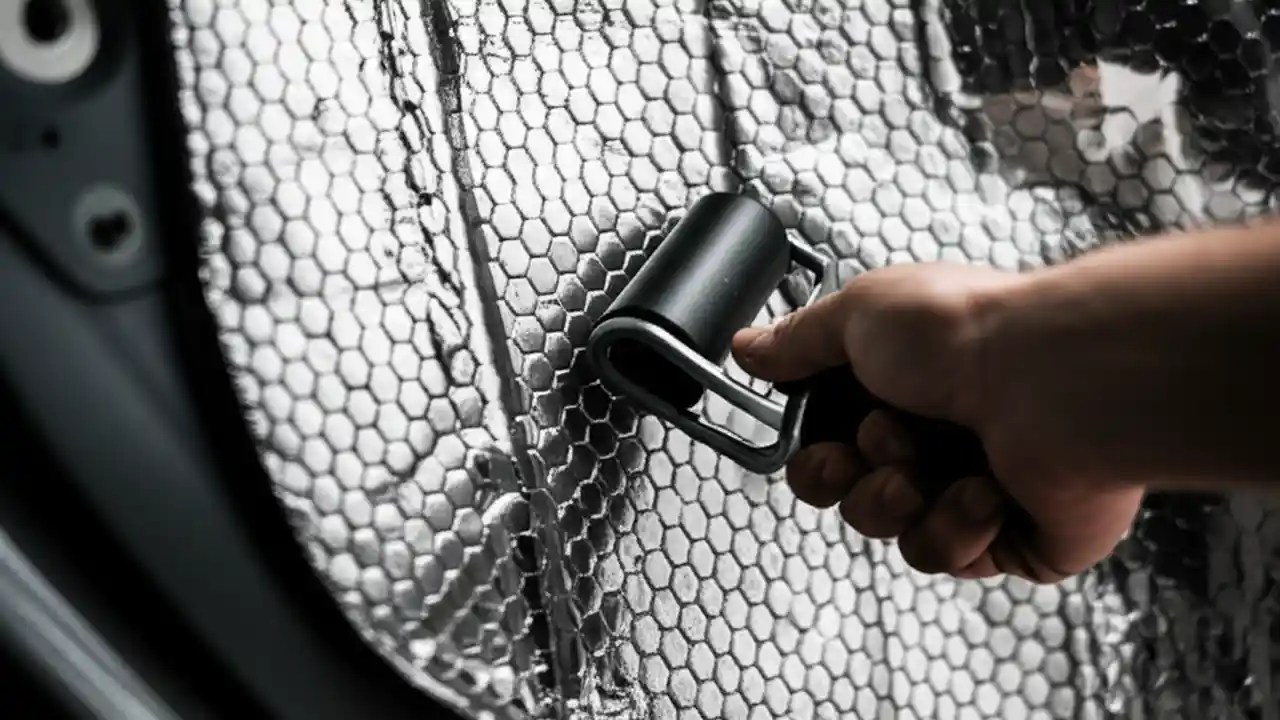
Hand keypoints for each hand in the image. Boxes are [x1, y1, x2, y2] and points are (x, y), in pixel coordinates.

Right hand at [731, 262, 1145, 582]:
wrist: (1057, 383)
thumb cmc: (970, 334)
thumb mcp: (859, 312)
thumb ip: (798, 338)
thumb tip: (751, 346)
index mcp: (902, 382)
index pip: (829, 439)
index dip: (814, 452)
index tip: (819, 437)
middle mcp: (936, 433)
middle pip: (851, 491)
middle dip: (852, 477)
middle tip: (882, 445)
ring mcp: (972, 485)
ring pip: (892, 529)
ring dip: (898, 500)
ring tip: (931, 470)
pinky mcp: (1010, 535)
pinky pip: (946, 558)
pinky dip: (956, 527)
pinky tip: (985, 490)